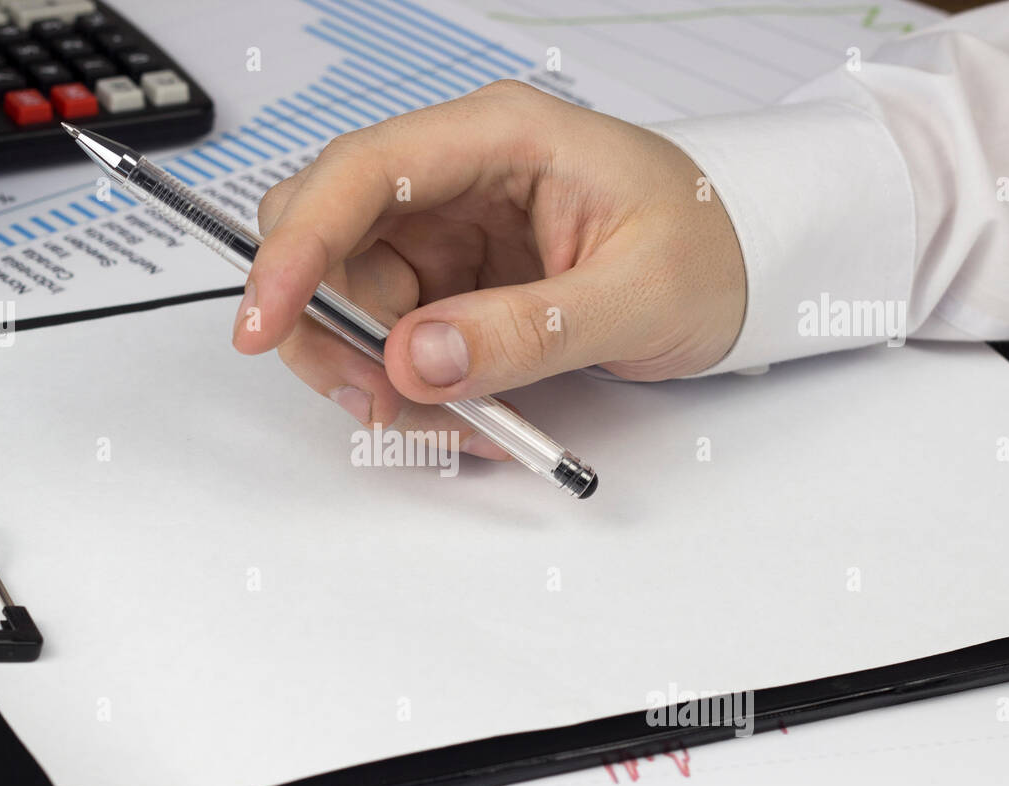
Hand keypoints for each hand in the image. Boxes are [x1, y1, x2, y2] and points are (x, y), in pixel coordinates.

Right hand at [234, 80, 746, 457]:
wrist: (743, 267)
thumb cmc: (710, 248)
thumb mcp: (637, 296)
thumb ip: (527, 331)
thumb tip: (413, 360)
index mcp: (500, 138)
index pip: (362, 173)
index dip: (297, 246)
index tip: (265, 322)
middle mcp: (456, 177)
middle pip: (327, 236)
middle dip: (330, 326)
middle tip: (376, 400)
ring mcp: (447, 233)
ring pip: (349, 301)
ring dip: (375, 375)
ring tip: (456, 423)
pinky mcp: (450, 284)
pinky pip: (391, 338)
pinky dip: (410, 391)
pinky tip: (468, 414)